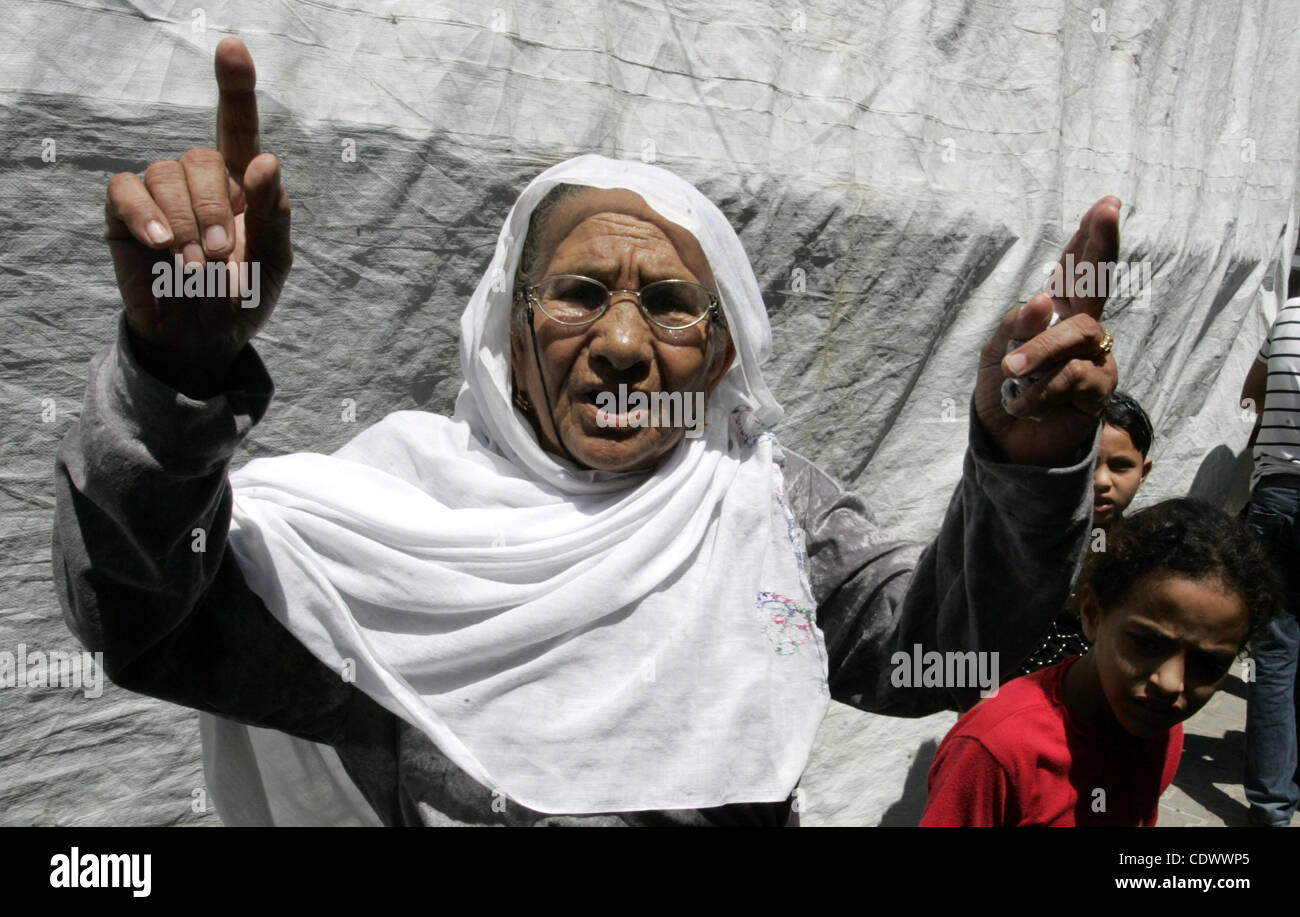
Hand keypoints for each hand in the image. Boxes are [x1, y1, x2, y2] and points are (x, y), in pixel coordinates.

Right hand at [104, 38, 290, 397]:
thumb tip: (265, 161)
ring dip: (185, 222)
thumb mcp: (273, 259)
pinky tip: (162, 246)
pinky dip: (145, 216)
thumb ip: (273, 212)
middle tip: (222, 255)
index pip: (238, 127)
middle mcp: (201, 182)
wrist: (202, 340)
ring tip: (196, 266)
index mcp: (243, 185)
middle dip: (215, 207)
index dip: (235, 86)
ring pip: (165, 174)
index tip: (232, 47)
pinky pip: (126, 189)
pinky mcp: (125, 215)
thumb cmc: (243, 296)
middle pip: (201, 158)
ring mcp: (161, 196)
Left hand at [974, 197, 1120, 466]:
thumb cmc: (1004, 392)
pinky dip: (1042, 390)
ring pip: (1075, 336)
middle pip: (1097, 285)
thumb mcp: (996, 352)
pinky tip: (1023, 402)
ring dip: (1040, 351)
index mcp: (1056, 315)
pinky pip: (1074, 378)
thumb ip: (1016, 325)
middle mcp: (1081, 331)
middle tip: (1107, 211)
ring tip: (1011, 370)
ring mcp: (1094, 359)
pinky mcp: (1097, 392)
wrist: (1007, 443)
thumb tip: (1044, 300)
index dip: (1088, 239)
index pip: (1074, 271)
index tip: (1106, 203)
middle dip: (1101, 247)